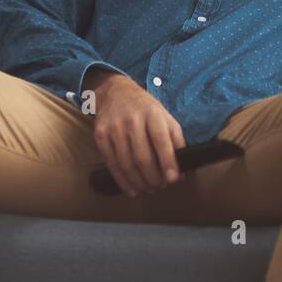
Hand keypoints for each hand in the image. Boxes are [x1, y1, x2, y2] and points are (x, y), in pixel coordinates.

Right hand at [84, 71, 186, 197]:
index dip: (168, 161)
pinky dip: (123, 181)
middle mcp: (132, 120)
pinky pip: (112, 164)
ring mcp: (114, 128)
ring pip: (127, 164)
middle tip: (160, 187)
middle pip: (143, 156)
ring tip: (149, 189)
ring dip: (140, 182)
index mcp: (152, 113)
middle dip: (154, 178)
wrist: (115, 92)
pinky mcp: (101, 136)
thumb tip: (181, 171)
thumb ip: (175, 140)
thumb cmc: (144, 108)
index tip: (173, 179)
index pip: (161, 139)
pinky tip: (133, 189)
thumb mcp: (164, 116)